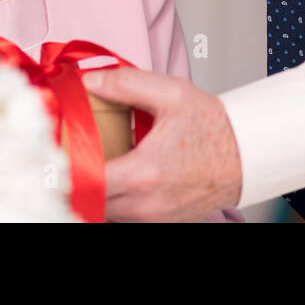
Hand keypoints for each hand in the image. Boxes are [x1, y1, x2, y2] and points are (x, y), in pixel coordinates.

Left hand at [81, 67, 241, 221]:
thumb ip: (126, 83)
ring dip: (94, 191)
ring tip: (93, 163)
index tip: (57, 151)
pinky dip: (113, 200)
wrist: (247, 155)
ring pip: (104, 212)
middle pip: (88, 200)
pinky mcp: (160, 222)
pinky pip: (123, 216)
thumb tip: (89, 81)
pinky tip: (115, 176)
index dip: (66, 168)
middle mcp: (146, 203)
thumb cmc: (214, 127)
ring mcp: (153, 218)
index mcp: (145, 172)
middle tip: (70, 153)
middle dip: (76, 178)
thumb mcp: (172, 93)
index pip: (86, 182)